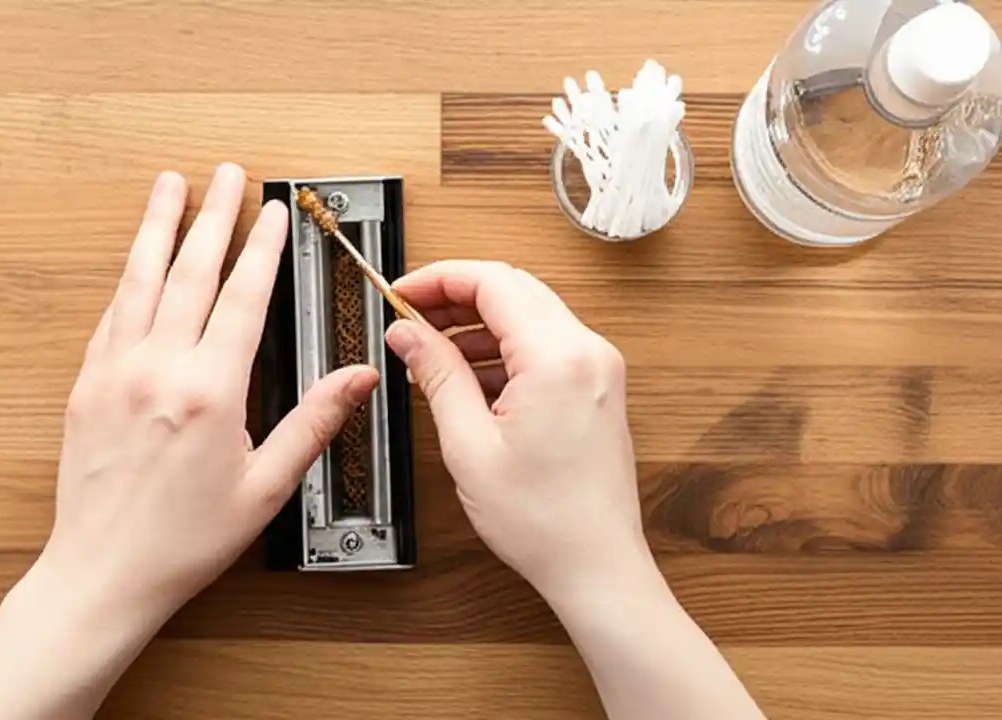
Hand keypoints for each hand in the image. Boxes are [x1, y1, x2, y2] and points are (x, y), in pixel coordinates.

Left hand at [43, 166, 377, 620]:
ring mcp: (114, 373)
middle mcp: (157, 371)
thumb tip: (358, 378)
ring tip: (170, 186)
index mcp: (208, 392)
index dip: (262, 248)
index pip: (243, 297)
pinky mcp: (86, 386)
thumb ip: (313, 423)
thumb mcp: (266, 488)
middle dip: (214, 216)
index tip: (272, 212)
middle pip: (191, 272)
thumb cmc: (183, 541)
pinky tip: (137, 261)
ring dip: (158, 227)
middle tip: (227, 174)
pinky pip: (110, 315)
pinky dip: (128, 278)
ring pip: (140, 280)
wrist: (102, 573)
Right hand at [385, 260, 646, 599]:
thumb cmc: (545, 522)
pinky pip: (546, 345)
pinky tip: (468, 380)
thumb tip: (407, 333)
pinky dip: (504, 350)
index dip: (438, 279)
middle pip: (513, 289)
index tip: (402, 292)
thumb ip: (436, 375)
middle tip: (410, 319)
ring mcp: (598, 368)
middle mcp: (587, 353)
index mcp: (557, 360)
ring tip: (432, 355)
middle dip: (455, 297)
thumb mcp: (469, 445)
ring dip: (478, 325)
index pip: (492, 282)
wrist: (596, 565)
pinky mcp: (598, 386)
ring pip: (529, 315)